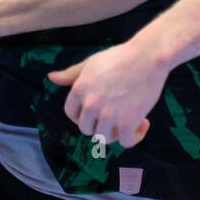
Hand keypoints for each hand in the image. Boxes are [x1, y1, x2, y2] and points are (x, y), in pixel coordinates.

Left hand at [48, 42, 170, 147]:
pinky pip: (126, 142)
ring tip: (129, 119)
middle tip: (115, 115)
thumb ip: (71, 74)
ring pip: (105, 138)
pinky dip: (135, 137)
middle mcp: (91, 105)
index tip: (97, 113)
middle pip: (87, 129)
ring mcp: (109, 116)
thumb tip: (51, 77)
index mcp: (79, 90)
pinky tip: (143, 123)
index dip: (83, 116)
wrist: (148, 57)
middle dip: (100, 124)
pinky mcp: (128, 123)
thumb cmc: (120, 57)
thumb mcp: (91, 62)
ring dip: (117, 132)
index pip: (71, 114)